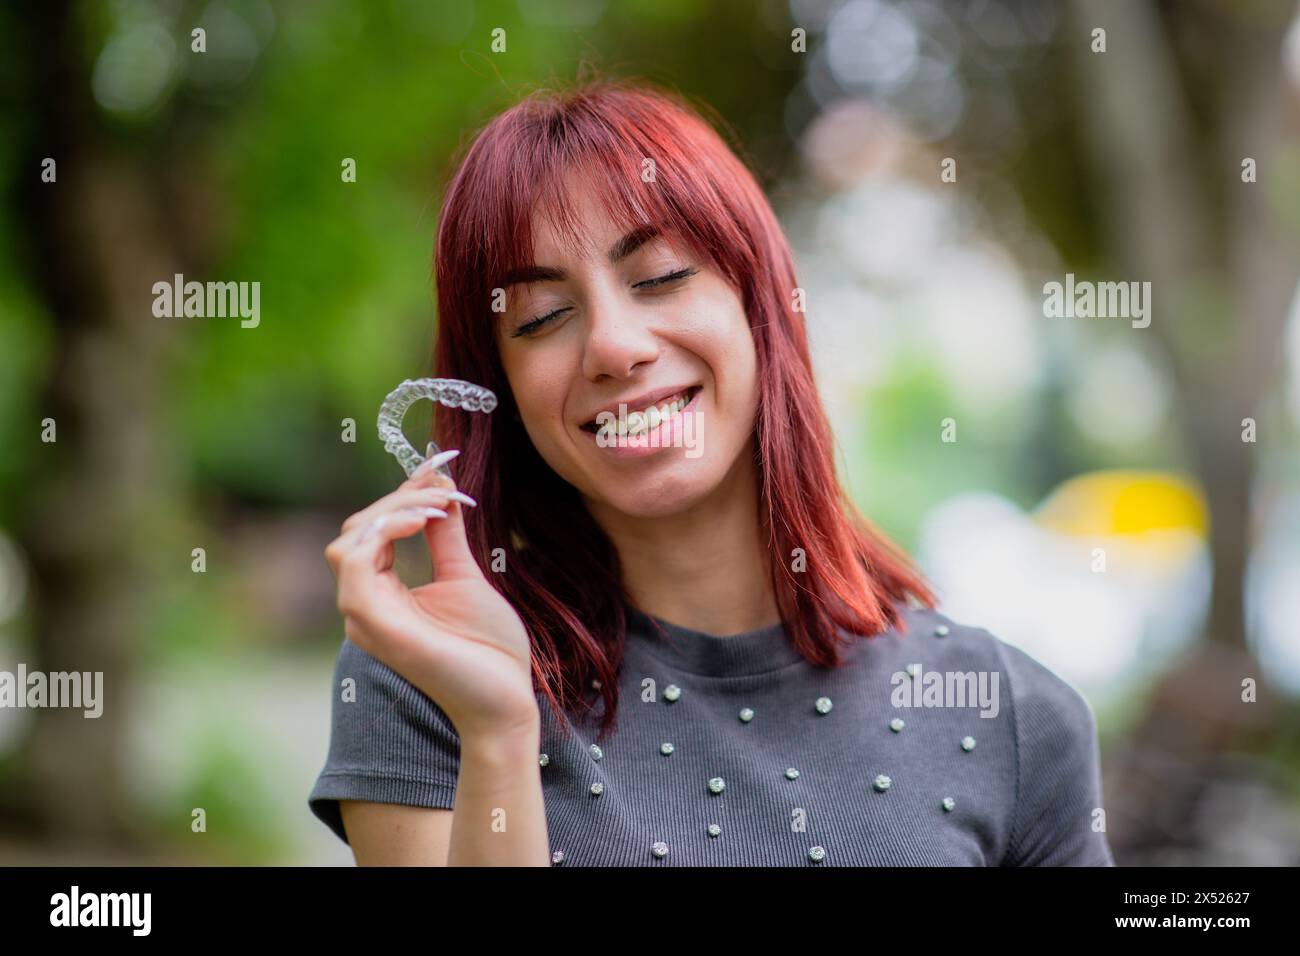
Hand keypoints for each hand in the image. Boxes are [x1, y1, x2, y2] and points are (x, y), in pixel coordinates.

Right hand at [324, 450, 537, 740]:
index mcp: (383, 595)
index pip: (371, 532)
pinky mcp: (377, 627)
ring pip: (346, 544)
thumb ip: (446, 536)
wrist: (506, 700)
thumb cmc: (489, 649)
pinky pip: (354, 567)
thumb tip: (442, 490)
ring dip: (391, 512)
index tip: (438, 467)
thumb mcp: (465, 577)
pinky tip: (424, 521)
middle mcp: (365, 607)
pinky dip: (385, 533)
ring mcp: (366, 619)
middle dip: (398, 498)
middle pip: (355, 532)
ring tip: (437, 504)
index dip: (400, 494)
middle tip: (443, 486)